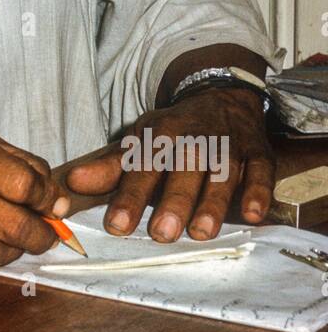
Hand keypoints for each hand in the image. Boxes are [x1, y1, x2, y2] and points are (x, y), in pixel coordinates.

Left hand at [62, 87, 274, 241]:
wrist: (222, 98)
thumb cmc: (175, 132)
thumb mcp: (140, 142)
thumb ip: (110, 168)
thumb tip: (70, 183)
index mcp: (162, 136)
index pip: (143, 167)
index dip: (130, 196)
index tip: (116, 225)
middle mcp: (196, 140)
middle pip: (185, 170)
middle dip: (174, 201)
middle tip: (162, 234)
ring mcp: (230, 147)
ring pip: (223, 174)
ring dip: (214, 203)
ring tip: (201, 232)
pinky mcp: (259, 155)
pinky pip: (262, 172)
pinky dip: (260, 192)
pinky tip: (255, 215)